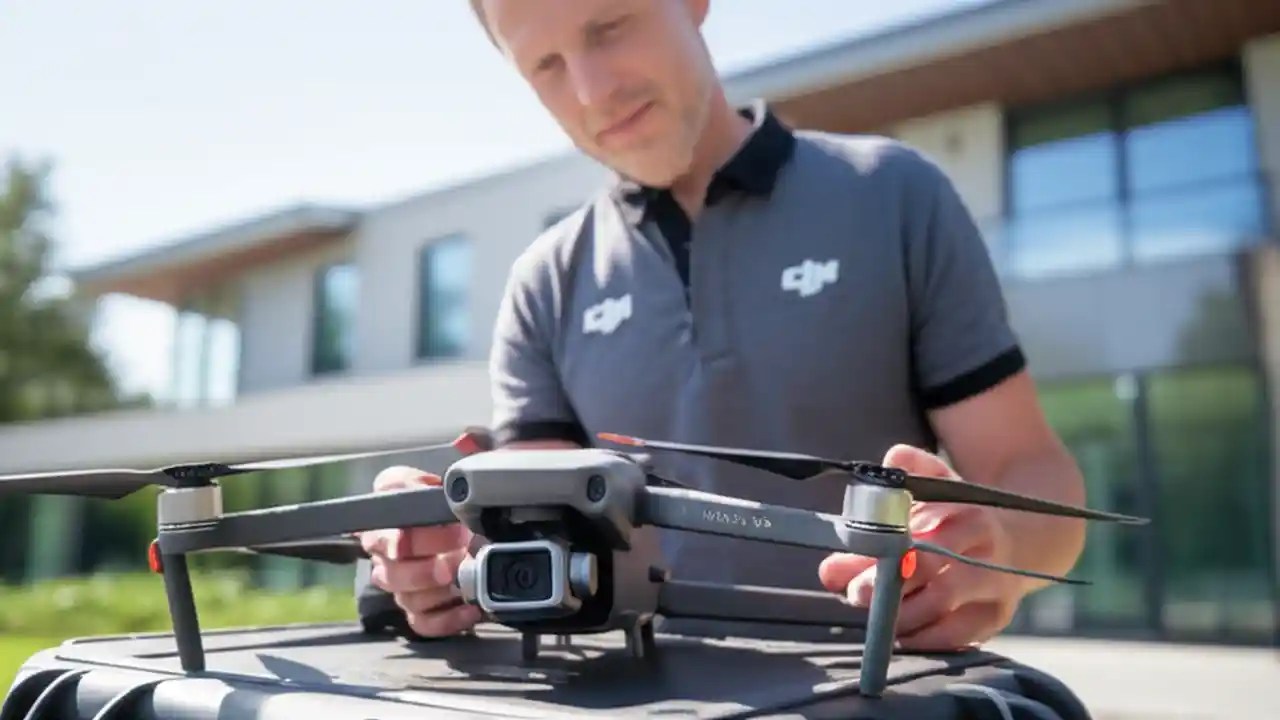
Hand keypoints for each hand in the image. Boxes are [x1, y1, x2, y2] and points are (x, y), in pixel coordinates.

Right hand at [358, 466, 483, 636]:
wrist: (473, 534)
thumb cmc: (460, 503)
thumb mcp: (463, 474)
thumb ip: (465, 456)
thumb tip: (467, 442)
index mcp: (392, 502)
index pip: (382, 509)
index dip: (401, 524)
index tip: (428, 530)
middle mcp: (387, 541)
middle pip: (391, 557)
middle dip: (425, 554)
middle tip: (457, 549)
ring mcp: (398, 577)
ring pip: (402, 590)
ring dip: (435, 586)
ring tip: (463, 576)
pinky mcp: (415, 607)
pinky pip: (421, 621)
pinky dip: (446, 618)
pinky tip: (470, 608)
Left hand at [817, 445, 1024, 650]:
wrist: (1017, 538)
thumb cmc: (953, 518)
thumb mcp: (924, 497)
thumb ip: (872, 521)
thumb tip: (830, 570)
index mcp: (966, 515)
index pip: (922, 540)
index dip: (884, 560)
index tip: (853, 578)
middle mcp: (986, 551)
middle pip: (934, 578)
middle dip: (889, 592)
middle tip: (858, 596)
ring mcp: (997, 586)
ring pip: (944, 609)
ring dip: (902, 618)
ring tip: (877, 616)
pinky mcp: (998, 616)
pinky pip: (957, 638)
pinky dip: (923, 639)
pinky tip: (902, 634)